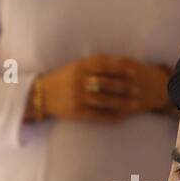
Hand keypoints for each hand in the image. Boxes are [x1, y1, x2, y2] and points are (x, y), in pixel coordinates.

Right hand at [35, 56, 168, 121]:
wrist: (41, 94)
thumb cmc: (63, 78)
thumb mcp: (75, 66)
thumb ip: (94, 65)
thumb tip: (120, 63)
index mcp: (79, 66)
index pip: (103, 65)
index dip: (120, 68)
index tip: (134, 72)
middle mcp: (78, 80)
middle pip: (105, 83)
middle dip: (124, 87)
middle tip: (137, 89)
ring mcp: (77, 97)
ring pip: (104, 100)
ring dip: (121, 102)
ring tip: (134, 103)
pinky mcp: (76, 111)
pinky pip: (96, 114)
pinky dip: (110, 116)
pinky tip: (121, 117)